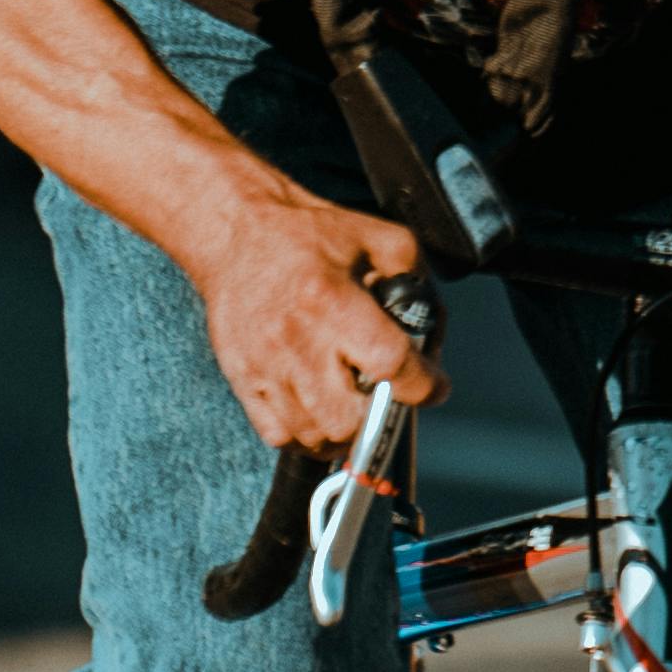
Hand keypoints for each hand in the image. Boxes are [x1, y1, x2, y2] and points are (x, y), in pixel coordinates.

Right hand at [194, 185, 451, 456]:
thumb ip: (414, 276)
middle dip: (380, 417)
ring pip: (314, 437)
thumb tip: (430, 324)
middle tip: (387, 397)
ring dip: (346, 434)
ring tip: (357, 410)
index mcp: (331, 300)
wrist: (236, 232)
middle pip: (349, 420)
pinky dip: (307, 439)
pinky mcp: (242, 379)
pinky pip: (278, 436)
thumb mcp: (375, 235)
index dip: (424, 384)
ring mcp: (265, 367)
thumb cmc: (305, 234)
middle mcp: (296, 341)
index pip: (390, 365)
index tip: (434, 385)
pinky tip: (322, 416)